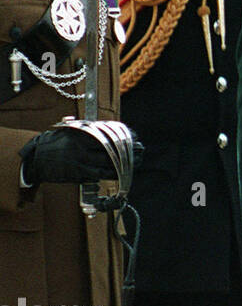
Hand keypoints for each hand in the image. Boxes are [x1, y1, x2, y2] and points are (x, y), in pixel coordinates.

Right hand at [20, 122, 141, 185]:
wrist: (36, 158)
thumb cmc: (55, 143)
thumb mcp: (71, 131)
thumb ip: (89, 130)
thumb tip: (111, 129)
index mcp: (81, 134)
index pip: (109, 133)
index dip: (124, 135)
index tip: (135, 136)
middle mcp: (82, 147)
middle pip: (112, 149)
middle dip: (129, 150)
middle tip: (140, 150)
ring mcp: (80, 161)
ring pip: (108, 164)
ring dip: (124, 164)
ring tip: (136, 162)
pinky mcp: (78, 174)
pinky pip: (100, 175)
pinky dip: (113, 174)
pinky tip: (121, 173)